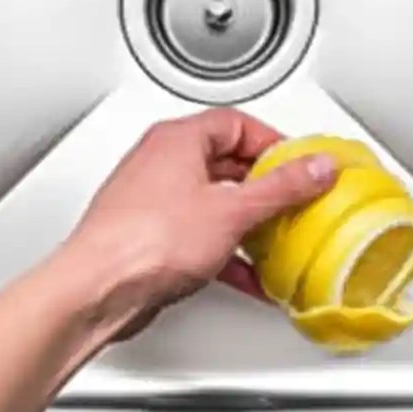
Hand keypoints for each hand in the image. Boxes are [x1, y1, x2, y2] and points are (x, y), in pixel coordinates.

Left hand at [59, 108, 337, 340]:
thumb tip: (315, 167)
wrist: (97, 289)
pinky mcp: (150, 236)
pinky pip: (199, 233)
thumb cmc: (144, 240)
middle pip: (226, 161)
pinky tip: (247, 273)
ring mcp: (152, 199)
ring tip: (274, 237)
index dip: (273, 142)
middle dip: (264, 185)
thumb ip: (281, 188)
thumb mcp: (232, 210)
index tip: (300, 164)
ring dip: (247, 220)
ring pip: (213, 200)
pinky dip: (226, 249)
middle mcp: (161, 162)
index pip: (236, 123)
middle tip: (293, 199)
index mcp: (178, 139)